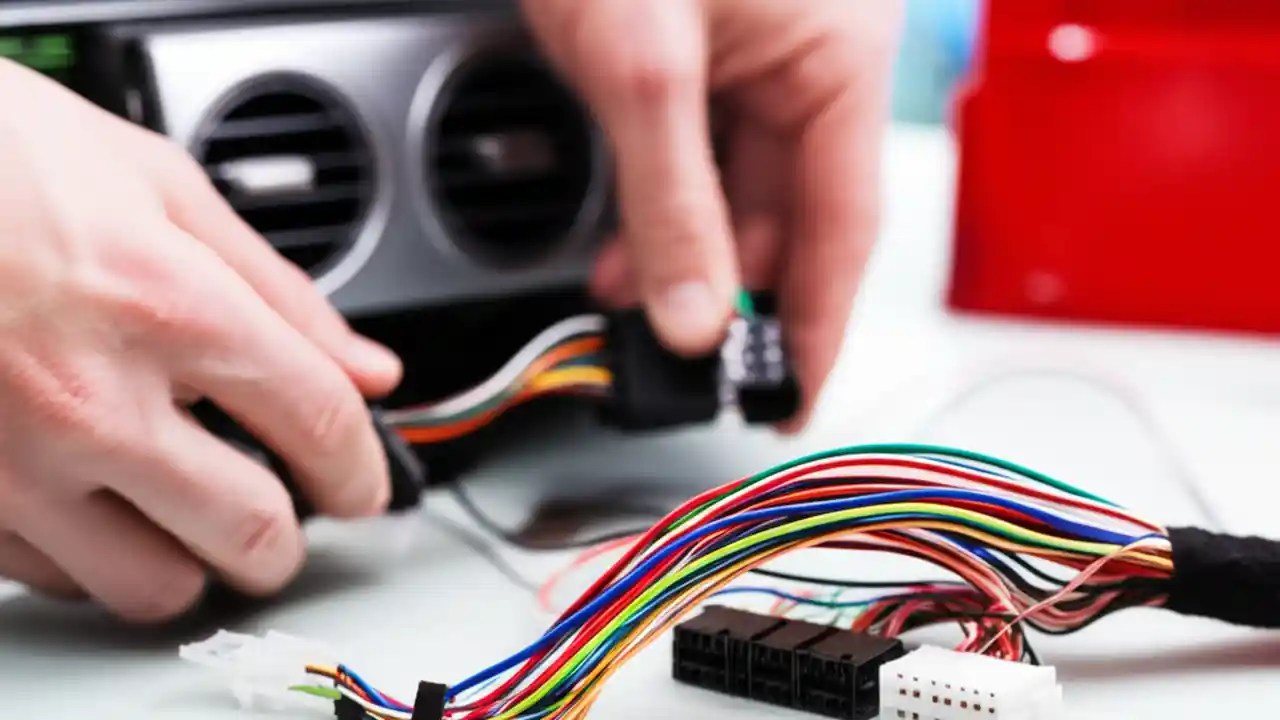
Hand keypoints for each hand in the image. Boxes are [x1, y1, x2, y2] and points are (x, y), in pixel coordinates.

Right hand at [0, 61, 402, 621]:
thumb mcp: (158, 186)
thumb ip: (278, 291)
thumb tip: (364, 367)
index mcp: (166, 307)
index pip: (320, 426)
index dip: (363, 469)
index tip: (363, 484)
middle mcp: (91, 401)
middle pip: (251, 534)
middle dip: (288, 536)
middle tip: (284, 514)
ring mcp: (11, 464)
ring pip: (153, 587)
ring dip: (192, 558)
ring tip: (187, 512)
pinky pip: (52, 576)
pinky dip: (91, 551)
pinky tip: (93, 496)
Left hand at [522, 0, 902, 426]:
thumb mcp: (641, 67)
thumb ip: (669, 200)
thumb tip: (692, 319)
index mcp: (840, 60)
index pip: (842, 231)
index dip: (816, 331)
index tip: (791, 405)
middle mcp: (808, 64)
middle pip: (782, 219)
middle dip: (725, 296)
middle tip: (685, 368)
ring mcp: (754, 56)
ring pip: (728, 192)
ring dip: (680, 256)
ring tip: (631, 312)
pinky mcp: (698, 49)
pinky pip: (690, 153)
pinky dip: (657, 207)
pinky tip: (624, 250)